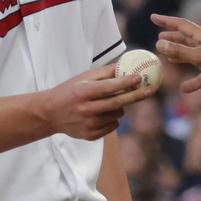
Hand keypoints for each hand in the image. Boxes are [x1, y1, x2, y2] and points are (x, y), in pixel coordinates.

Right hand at [36, 64, 151, 141]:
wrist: (50, 113)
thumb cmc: (69, 91)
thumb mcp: (83, 78)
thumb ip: (105, 73)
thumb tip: (126, 65)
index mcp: (83, 93)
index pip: (108, 88)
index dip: (125, 83)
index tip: (139, 77)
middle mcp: (86, 109)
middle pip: (117, 103)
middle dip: (136, 95)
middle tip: (150, 89)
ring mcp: (88, 124)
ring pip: (117, 114)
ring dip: (120, 106)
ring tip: (109, 101)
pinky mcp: (91, 135)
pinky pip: (113, 125)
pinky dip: (113, 118)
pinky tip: (101, 113)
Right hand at [151, 14, 200, 96]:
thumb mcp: (199, 56)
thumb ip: (179, 51)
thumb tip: (159, 44)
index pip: (181, 25)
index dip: (166, 21)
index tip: (153, 17)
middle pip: (186, 38)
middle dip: (172, 37)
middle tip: (159, 37)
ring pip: (191, 55)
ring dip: (179, 54)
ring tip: (167, 55)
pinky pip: (200, 77)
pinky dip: (192, 82)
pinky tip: (184, 88)